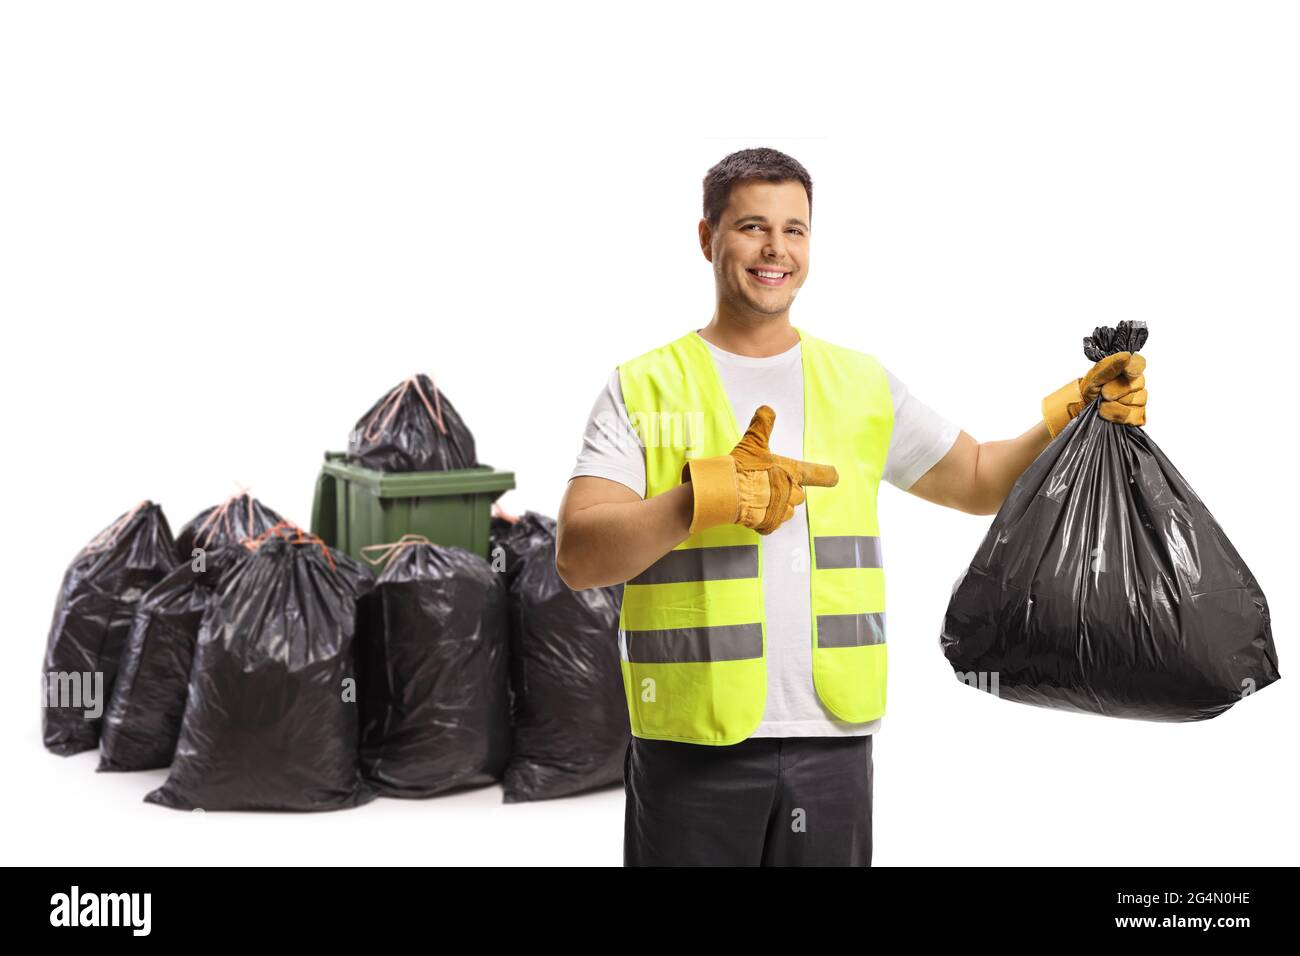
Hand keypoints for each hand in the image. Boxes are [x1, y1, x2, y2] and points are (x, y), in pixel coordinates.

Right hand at [681, 405, 838, 534]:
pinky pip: (771, 523)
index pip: (815, 474)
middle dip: (787, 491)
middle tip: (768, 485)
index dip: (825, 475)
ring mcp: (780, 510)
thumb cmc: (742, 467)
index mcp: (790, 472)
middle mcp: (790, 493)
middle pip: (798, 495)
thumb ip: (762, 426)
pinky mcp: (768, 523)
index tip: (834, 476)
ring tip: (759, 497)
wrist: (727, 492)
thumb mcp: (752, 443)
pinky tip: (752, 510)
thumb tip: (767, 409)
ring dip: (777, 506)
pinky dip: (764, 519)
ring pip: (786, 511)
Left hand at [1042, 352, 1147, 436]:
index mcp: (1128, 368)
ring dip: (1113, 405)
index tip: (1126, 371)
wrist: (1083, 407)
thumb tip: (1126, 356)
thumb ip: (1110, 367)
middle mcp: (1137, 383)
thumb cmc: (1090, 388)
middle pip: (1135, 385)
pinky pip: (1134, 416)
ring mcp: (1140, 400)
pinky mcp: (1138, 415)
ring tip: (1103, 404)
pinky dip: (1117, 415)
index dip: (1134, 368)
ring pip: (1134, 402)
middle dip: (1114, 391)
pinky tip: (1109, 413)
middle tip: (1102, 393)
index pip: (1139, 364)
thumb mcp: (1095, 376)